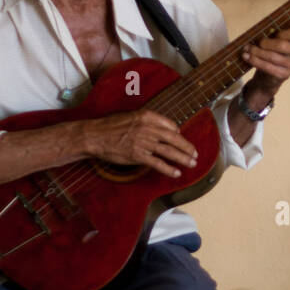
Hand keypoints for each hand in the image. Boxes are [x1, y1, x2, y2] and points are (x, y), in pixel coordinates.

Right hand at [80, 110, 197, 177]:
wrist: (94, 136)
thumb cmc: (111, 126)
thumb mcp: (131, 116)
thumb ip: (148, 121)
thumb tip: (167, 129)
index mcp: (147, 116)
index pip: (170, 125)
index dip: (178, 134)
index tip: (181, 140)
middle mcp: (148, 128)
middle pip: (174, 139)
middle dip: (187, 147)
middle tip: (195, 154)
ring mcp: (143, 142)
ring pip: (169, 151)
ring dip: (183, 158)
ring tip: (192, 163)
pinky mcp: (137, 155)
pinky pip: (157, 163)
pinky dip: (168, 169)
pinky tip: (176, 173)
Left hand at [241, 26, 289, 97]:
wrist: (270, 74)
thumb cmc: (273, 51)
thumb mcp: (275, 41)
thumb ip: (272, 35)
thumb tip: (260, 32)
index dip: (283, 32)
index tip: (274, 33)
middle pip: (283, 45)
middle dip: (266, 43)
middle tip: (257, 42)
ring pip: (273, 57)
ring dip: (257, 52)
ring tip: (246, 49)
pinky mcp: (284, 75)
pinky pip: (268, 67)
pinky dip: (255, 61)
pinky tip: (246, 57)